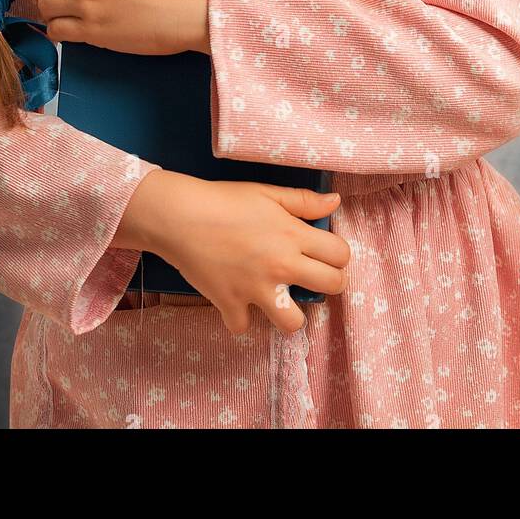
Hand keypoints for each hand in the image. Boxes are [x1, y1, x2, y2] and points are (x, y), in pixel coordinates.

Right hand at [115, 169, 349, 335]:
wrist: (180, 217)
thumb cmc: (224, 200)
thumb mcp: (267, 193)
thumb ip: (304, 200)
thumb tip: (335, 203)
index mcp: (293, 236)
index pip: (340, 255)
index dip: (338, 254)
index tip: (326, 253)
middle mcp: (281, 266)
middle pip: (331, 287)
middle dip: (330, 283)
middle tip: (313, 277)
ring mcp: (256, 290)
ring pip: (293, 323)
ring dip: (289, 313)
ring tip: (280, 299)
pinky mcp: (231, 305)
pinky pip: (245, 327)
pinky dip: (241, 318)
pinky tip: (238, 301)